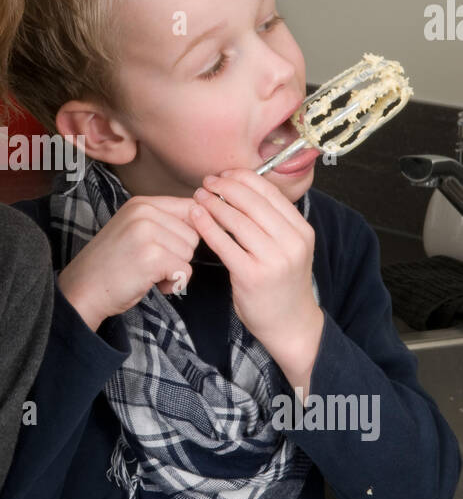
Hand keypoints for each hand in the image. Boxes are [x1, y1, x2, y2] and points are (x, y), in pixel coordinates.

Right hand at [57, 195, 200, 330]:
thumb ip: (162, 221)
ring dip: (175, 270)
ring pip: (190, 253)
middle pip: (193, 233)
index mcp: (141, 203)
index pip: (189, 207)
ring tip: (148, 273)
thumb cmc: (111, 264)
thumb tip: (202, 215)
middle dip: (179, 254)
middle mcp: (144, 212)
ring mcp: (147, 233)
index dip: (189, 232)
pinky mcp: (151, 257)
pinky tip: (151, 283)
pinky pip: (184, 271)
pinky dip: (173, 284)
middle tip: (152, 264)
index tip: (172, 248)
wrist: (83, 289)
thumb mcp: (134, 230)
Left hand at [190, 168, 322, 369]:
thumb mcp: (290, 249)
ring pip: (237, 220)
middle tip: (207, 182)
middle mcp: (292, 242)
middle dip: (226, 187)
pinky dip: (207, 226)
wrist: (291, 324)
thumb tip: (242, 191)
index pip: (271, 193)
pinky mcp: (252, 276)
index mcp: (302, 231)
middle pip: (253, 202)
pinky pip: (224, 244)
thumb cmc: (283, 284)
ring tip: (198, 196)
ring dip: (214, 204)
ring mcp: (273, 260)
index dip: (244, 178)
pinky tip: (196, 216)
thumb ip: (273, 224)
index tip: (225, 173)